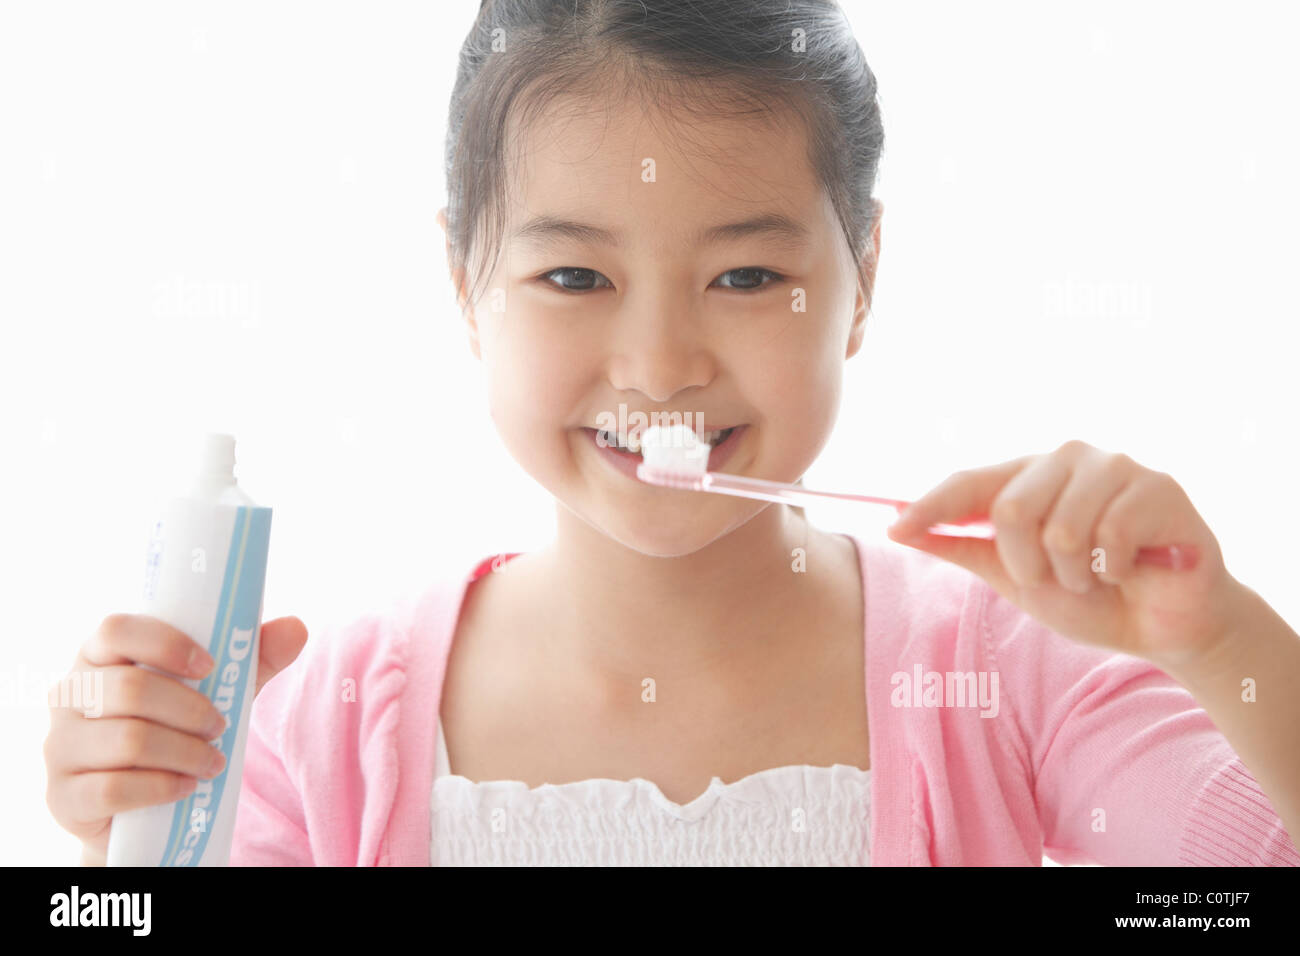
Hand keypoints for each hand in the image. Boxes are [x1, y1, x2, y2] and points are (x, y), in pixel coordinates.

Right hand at [44, 613, 306, 864]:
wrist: (139, 809)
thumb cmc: (175, 731)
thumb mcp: (216, 692)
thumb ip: (252, 659)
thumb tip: (296, 627)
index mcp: (99, 657)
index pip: (116, 630)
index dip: (164, 643)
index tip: (210, 665)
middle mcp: (69, 696)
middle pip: (129, 689)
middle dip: (190, 709)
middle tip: (222, 725)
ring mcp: (59, 747)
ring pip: (127, 740)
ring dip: (185, 752)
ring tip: (213, 762)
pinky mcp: (62, 796)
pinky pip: (112, 789)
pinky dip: (160, 787)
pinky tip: (185, 787)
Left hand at [885, 440, 1244, 667]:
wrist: (1163, 628)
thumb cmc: (1089, 597)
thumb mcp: (1015, 577)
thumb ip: (964, 548)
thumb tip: (897, 526)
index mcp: (1029, 476)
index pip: (969, 481)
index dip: (931, 506)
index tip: (896, 528)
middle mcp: (1068, 459)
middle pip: (1011, 511)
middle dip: (1028, 566)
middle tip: (1061, 579)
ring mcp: (1115, 467)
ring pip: (1061, 531)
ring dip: (1076, 575)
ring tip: (1100, 575)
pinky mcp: (1159, 487)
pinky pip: (1111, 538)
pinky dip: (1117, 571)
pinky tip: (1134, 567)